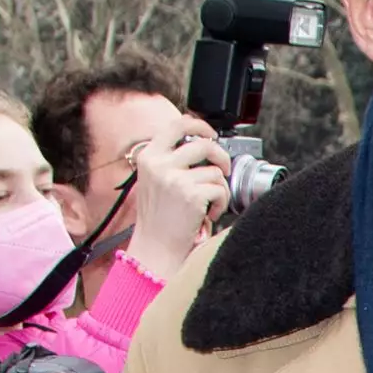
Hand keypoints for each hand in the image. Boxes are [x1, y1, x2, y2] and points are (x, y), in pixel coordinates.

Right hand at [125, 118, 230, 280]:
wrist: (155, 248)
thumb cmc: (159, 219)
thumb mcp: (155, 180)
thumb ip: (171, 160)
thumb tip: (200, 141)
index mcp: (149, 156)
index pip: (177, 124)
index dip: (199, 124)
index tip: (211, 134)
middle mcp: (159, 163)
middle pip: (203, 143)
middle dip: (220, 156)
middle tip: (223, 169)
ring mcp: (174, 178)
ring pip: (215, 170)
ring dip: (219, 188)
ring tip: (208, 204)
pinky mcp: (190, 194)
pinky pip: (220, 189)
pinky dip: (220, 203)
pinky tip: (208, 214)